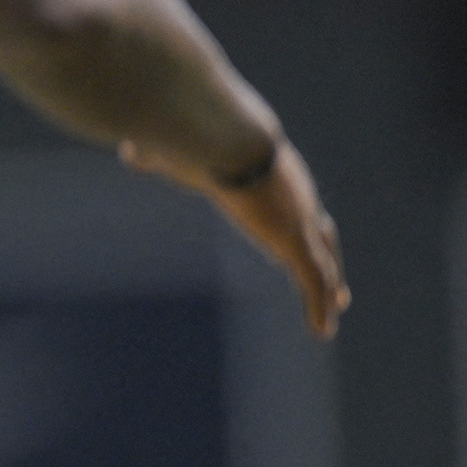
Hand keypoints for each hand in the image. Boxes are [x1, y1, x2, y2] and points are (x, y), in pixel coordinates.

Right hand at [122, 134, 347, 338]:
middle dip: (328, 257)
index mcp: (270, 176)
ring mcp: (299, 220)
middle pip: (321, 233)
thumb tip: (129, 149)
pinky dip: (319, 307)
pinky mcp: (294, 240)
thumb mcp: (177, 152)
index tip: (296, 242)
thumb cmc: (198, 139)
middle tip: (337, 281)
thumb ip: (157, 155)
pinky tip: (322, 332)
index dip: (297, 225)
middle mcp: (295, 197)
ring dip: (330, 288)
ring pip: (324, 261)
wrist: (224, 135)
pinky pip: (313, 281)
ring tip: (334, 310)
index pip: (290, 206)